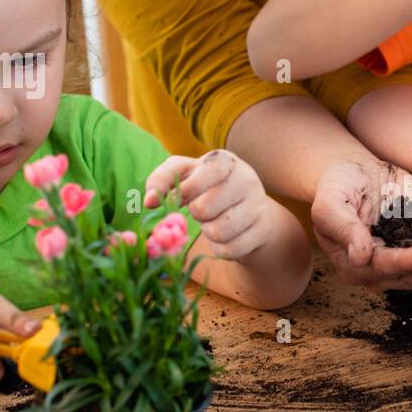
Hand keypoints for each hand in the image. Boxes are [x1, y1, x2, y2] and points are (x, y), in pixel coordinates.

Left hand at [144, 150, 275, 259]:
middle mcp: (246, 179)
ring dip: (209, 233)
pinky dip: (221, 248)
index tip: (176, 201)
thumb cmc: (208, 188)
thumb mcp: (185, 175)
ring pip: (218, 232)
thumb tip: (148, 202)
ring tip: (215, 223)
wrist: (249, 210)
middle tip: (202, 211)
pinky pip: (230, 249)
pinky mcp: (263, 230)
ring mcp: (258, 205)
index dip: (185, 190)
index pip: (206, 172)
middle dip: (196, 215)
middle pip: (204, 209)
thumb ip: (162, 181)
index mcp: (225, 161)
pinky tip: (228, 237)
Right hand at [312, 159, 411, 291]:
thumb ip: (343, 227)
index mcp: (353, 264)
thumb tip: (359, 256)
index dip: (407, 262)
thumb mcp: (331, 202)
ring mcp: (399, 265)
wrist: (355, 173)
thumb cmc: (337, 185)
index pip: (382, 266)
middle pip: (409, 277)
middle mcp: (377, 271)